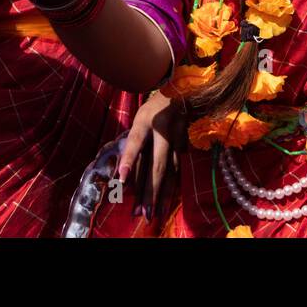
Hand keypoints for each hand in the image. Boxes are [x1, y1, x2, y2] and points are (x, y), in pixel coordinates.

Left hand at [116, 91, 183, 221]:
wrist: (183, 93)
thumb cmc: (153, 110)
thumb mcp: (139, 120)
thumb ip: (133, 143)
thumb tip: (124, 175)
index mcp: (146, 121)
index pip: (135, 142)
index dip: (128, 160)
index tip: (121, 180)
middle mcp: (163, 131)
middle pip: (157, 164)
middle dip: (150, 190)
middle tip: (143, 213)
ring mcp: (178, 140)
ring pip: (171, 171)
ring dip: (163, 194)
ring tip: (155, 213)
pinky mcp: (186, 146)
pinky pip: (176, 170)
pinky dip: (171, 187)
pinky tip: (167, 202)